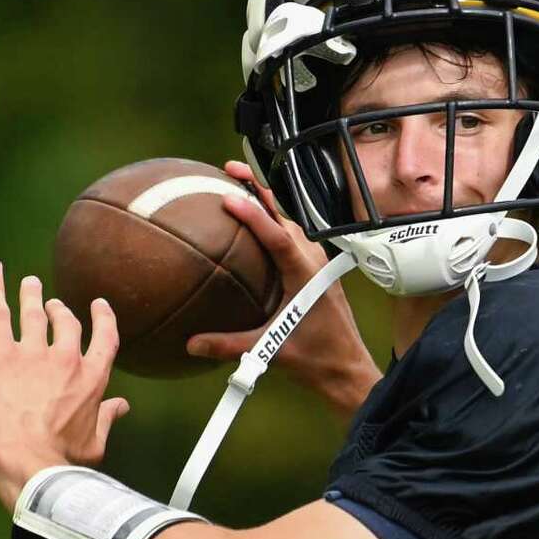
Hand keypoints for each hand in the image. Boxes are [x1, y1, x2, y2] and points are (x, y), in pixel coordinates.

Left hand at [0, 259, 130, 511]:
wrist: (26, 460)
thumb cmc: (62, 459)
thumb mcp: (95, 443)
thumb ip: (108, 419)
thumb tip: (122, 407)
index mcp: (92, 378)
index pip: (104, 338)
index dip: (103, 319)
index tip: (98, 306)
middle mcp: (66, 359)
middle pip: (65, 322)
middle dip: (59, 310)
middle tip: (51, 305)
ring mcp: (33, 354)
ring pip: (33, 313)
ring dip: (32, 295)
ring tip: (30, 284)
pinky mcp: (3, 355)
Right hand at [187, 162, 381, 423]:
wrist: (346, 369)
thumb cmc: (315, 360)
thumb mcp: (270, 351)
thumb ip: (229, 346)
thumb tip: (191, 344)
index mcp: (306, 276)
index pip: (278, 236)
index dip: (254, 215)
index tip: (229, 197)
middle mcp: (313, 262)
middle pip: (285, 216)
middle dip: (258, 188)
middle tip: (228, 169)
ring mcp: (316, 264)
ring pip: (290, 221)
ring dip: (266, 201)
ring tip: (239, 186)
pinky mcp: (315, 270)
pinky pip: (292, 236)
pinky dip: (272, 221)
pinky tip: (255, 223)